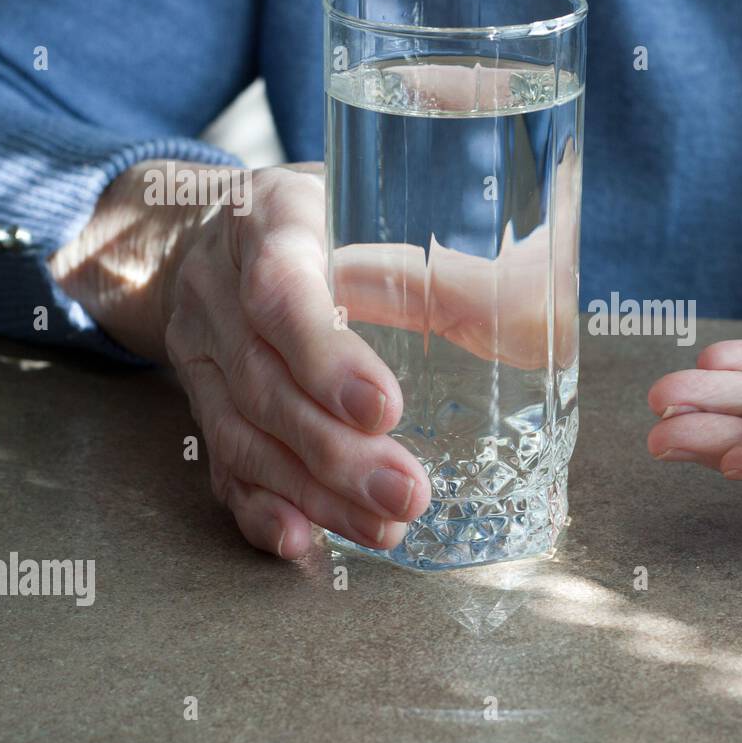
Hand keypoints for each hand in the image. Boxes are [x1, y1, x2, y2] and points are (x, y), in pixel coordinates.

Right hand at [162, 164, 431, 556]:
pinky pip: (222, 463)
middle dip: (336, 451)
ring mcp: (202, 350)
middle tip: (406, 493)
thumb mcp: (374, 202)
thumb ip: (437, 256)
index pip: (282, 291)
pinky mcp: (200, 400)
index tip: (385, 409)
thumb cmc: (326, 213)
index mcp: (270, 222)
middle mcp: (220, 288)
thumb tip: (541, 308)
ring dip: (314, 493)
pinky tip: (305, 540)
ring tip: (382, 526)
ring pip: (246, 436)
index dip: (327, 357)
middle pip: (266, 383)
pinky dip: (262, 508)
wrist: (209, 228)